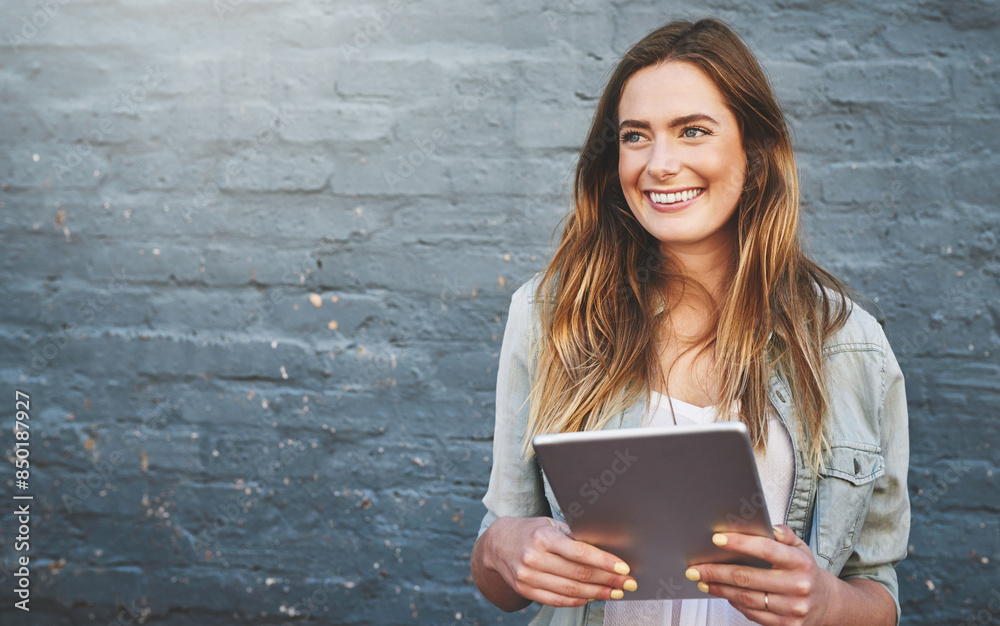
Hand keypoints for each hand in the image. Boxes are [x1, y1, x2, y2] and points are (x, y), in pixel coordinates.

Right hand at [483, 516, 637, 606]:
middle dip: (608, 579)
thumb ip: (573, 536)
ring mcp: (528, 576)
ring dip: (597, 592)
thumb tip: (606, 548)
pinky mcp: (525, 589)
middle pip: (578, 573)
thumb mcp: (550, 525)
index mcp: (543, 537)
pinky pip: (557, 600)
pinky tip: (591, 596)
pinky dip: (577, 599)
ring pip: (570, 589)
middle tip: (627, 582)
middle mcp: (534, 557)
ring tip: (614, 592)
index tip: (623, 568)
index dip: (604, 562)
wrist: (498, 544)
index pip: (579, 552)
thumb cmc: (531, 531)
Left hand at [684, 524, 837, 624]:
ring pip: (746, 598)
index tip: (716, 539)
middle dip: (716, 572)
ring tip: (702, 580)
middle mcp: (797, 586)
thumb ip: (785, 535)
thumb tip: (769, 526)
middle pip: (747, 577)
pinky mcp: (786, 625)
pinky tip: (723, 593)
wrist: (827, 604)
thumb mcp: (801, 548)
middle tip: (695, 568)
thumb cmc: (805, 570)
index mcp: (800, 562)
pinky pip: (752, 613)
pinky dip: (734, 603)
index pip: (765, 549)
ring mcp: (792, 608)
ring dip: (719, 589)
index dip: (739, 543)